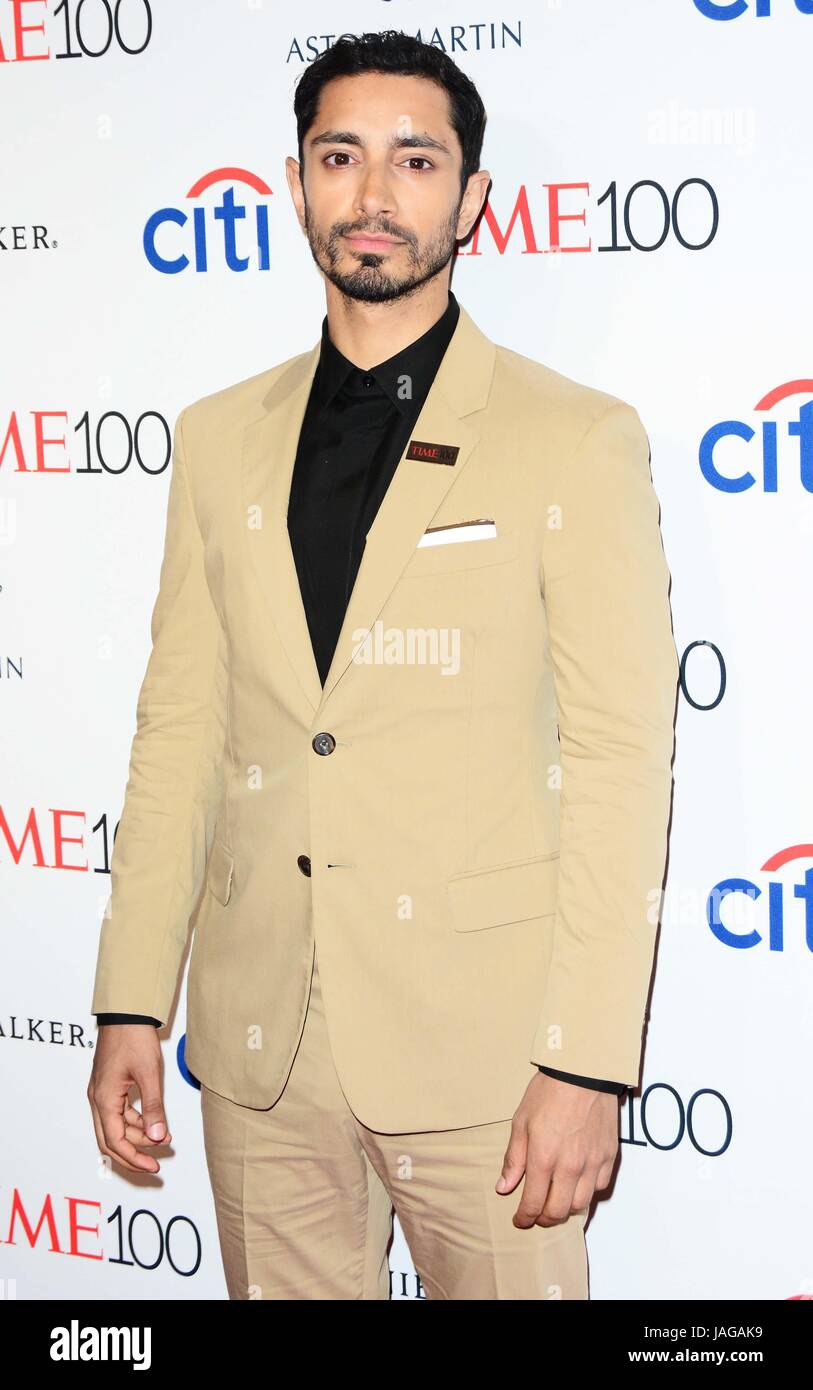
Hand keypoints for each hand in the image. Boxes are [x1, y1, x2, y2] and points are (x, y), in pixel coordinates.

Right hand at [87, 1025, 172, 1174]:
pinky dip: (135, 1121)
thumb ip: (153, 1108)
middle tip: (155, 1162)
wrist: (126, 1012)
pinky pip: (119, 1112)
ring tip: (163, 1136)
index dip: (134, 1158)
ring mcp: (101, 1091)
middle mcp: (98, 1098)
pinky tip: (152, 1122)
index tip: (153, 1166)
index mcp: (104, 1098)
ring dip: (137, 1135)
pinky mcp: (109, 1084)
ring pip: (115, 1125)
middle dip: (132, 1154)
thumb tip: (157, 1137)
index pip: (115, 1141)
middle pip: (110, 1139)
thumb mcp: (149, 1074)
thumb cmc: (134, 1038)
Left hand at [496, 1071, 618, 1226]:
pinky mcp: (609, 1157)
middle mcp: (569, 1166)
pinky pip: (599, 1188)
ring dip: (566, 1209)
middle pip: (558, 1212)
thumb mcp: (521, 1122)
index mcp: (543, 1158)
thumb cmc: (548, 1092)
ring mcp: (592, 1163)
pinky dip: (586, 1192)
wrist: (583, 1072)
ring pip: (580, 1205)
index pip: (533, 1204)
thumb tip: (503, 1187)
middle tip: (536, 1215)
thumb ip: (514, 1159)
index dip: (524, 1218)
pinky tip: (577, 1184)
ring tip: (556, 1201)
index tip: (519, 1220)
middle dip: (544, 1219)